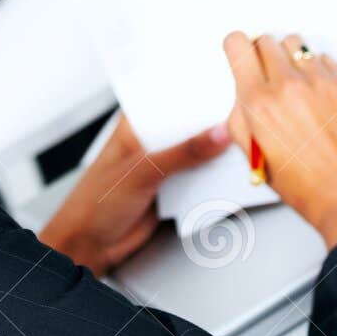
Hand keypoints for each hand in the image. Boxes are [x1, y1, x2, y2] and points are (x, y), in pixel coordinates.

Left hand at [38, 114, 231, 275]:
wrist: (90, 247)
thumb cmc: (95, 202)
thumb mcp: (141, 171)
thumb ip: (182, 153)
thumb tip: (217, 134)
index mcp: (136, 125)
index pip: (171, 101)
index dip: (197, 95)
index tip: (229, 89)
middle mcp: (150, 142)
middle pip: (189, 127)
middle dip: (213, 126)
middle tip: (245, 119)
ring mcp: (163, 167)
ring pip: (197, 154)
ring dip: (216, 154)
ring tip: (246, 144)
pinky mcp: (172, 191)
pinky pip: (199, 180)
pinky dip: (214, 179)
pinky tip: (232, 174)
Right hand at [223, 32, 336, 249]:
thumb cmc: (309, 188)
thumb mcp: (256, 158)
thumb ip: (241, 119)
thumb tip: (242, 95)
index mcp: (260, 104)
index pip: (238, 44)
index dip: (237, 48)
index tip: (241, 53)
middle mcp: (289, 86)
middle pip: (266, 40)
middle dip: (262, 55)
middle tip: (269, 76)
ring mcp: (321, 82)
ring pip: (295, 44)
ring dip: (290, 58)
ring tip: (296, 84)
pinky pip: (323, 59)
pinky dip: (317, 71)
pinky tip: (319, 95)